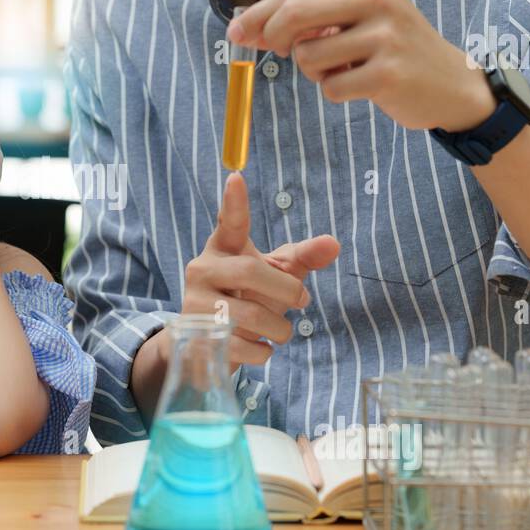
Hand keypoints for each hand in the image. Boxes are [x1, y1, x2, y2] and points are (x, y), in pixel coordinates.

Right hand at [166, 172, 339, 371]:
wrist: (206, 342)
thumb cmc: (247, 298)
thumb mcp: (276, 275)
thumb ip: (303, 258)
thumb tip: (334, 244)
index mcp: (223, 248)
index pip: (230, 223)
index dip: (235, 202)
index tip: (237, 177)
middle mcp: (203, 269)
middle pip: (250, 271)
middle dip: (286, 290)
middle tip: (302, 301)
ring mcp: (195, 303)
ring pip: (250, 314)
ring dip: (280, 328)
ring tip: (280, 330)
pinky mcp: (195, 336)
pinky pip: (242, 346)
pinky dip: (264, 351)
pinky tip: (261, 348)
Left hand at [228, 0, 496, 132]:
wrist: (450, 84)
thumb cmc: (391, 48)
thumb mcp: (357, 16)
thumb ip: (309, 16)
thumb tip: (243, 28)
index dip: (258, 14)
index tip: (234, 33)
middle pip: (294, 13)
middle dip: (272, 37)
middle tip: (277, 53)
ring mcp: (385, 35)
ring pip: (309, 56)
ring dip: (313, 71)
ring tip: (343, 69)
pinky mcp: (388, 73)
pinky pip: (331, 87)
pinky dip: (335, 91)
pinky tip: (362, 85)